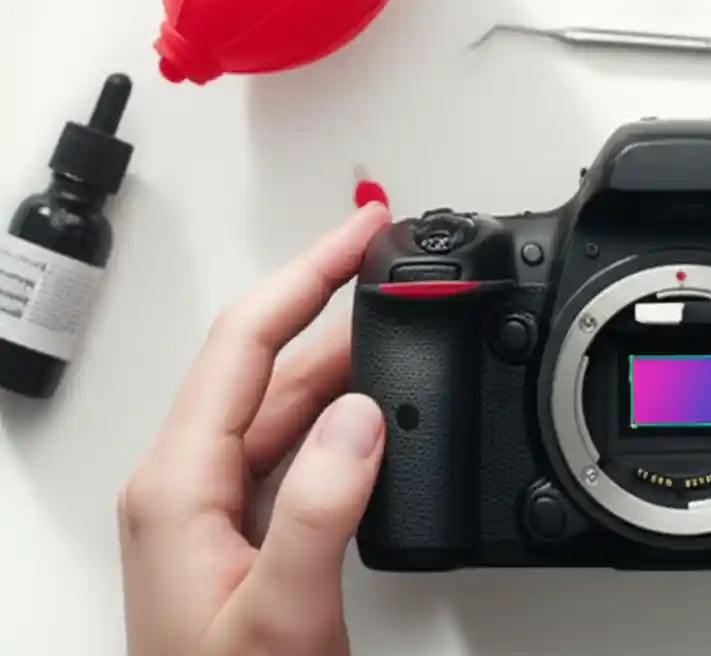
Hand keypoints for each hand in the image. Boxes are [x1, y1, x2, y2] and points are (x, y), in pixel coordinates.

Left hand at [118, 205, 391, 655]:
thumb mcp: (278, 612)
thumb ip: (319, 510)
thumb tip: (362, 417)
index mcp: (178, 485)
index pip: (245, 343)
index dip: (305, 275)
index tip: (359, 233)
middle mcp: (189, 485)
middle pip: (264, 361)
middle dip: (328, 302)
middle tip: (390, 262)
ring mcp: (215, 509)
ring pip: (283, 402)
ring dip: (341, 356)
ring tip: (398, 319)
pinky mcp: (246, 532)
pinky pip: (296, 446)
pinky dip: (342, 411)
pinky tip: (378, 404)